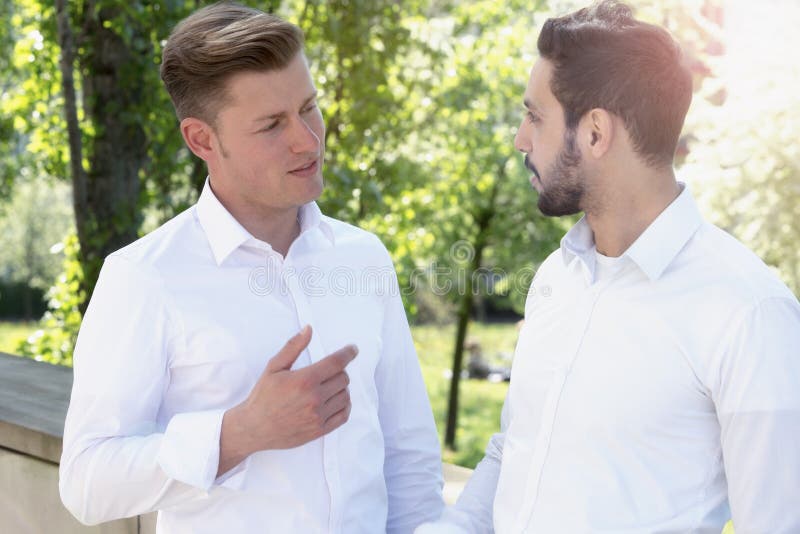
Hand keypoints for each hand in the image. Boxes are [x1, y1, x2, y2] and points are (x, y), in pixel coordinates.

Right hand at [218, 325, 356, 475]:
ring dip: (341, 388)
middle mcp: (314, 398)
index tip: (353, 349)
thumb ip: (293, 347)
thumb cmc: (263, 396)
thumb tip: (308, 329)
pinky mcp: (320, 430)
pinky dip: (344, 406)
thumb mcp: (274, 367)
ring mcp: (318, 416)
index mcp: (305, 380)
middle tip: (329, 371)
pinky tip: (336, 400)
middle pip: (343, 378)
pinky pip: (344, 415)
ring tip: (329, 386)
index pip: (337, 362)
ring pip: (345, 396)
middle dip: (339, 371)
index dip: (348, 353)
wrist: (254, 428)